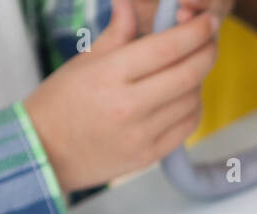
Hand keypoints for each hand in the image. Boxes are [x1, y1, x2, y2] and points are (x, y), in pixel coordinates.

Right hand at [24, 0, 219, 192]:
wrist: (45, 152)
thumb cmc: (60, 102)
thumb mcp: (84, 61)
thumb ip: (117, 32)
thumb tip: (129, 3)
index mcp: (110, 75)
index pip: (166, 48)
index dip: (194, 32)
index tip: (206, 21)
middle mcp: (129, 105)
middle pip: (188, 74)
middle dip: (207, 51)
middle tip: (211, 37)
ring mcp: (142, 134)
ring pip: (192, 100)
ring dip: (199, 79)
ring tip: (191, 66)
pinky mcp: (150, 156)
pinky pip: (187, 126)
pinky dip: (193, 107)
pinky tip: (185, 96)